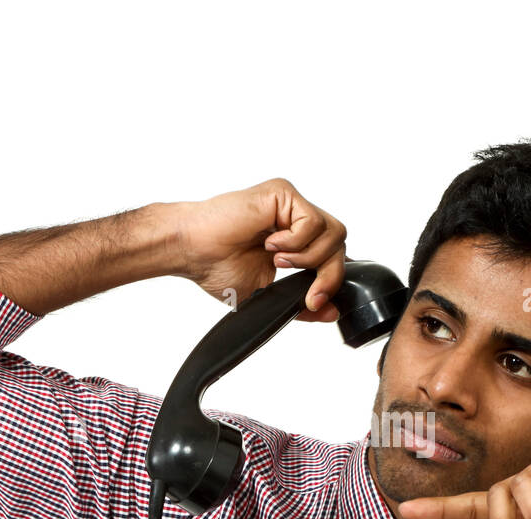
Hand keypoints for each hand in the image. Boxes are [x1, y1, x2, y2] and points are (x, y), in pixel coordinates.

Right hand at [171, 178, 346, 321]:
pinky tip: (269, 244)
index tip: (314, 303)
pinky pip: (312, 221)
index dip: (330, 281)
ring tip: (276, 260)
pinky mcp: (283, 193)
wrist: (191, 250)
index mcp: (295, 240)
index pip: (333, 256)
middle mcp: (295, 219)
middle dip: (328, 276)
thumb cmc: (216, 265)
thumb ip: (300, 302)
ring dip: (308, 258)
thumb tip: (332, 312)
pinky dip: (295, 242)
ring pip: (333, 233)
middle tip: (308, 295)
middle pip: (339, 244)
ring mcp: (291, 204)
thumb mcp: (267, 294)